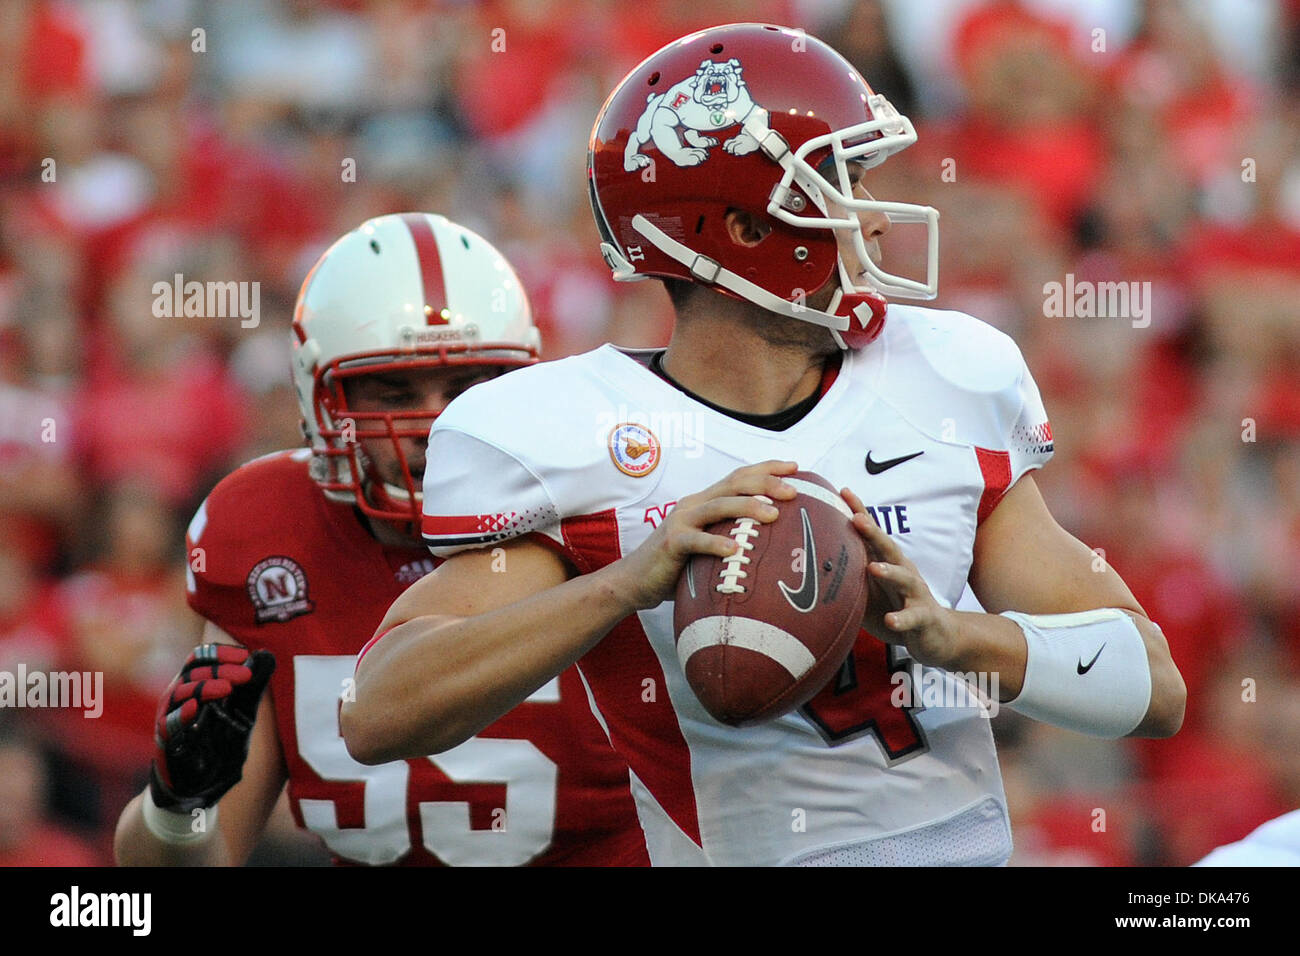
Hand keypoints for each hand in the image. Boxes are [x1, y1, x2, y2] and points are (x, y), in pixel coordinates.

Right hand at [150, 644, 275, 812]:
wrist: (202, 784)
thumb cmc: (219, 742)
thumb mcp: (242, 712)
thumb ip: (252, 686)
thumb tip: (267, 655)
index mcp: (194, 686)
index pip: (200, 659)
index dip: (219, 654)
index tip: (243, 656)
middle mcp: (178, 697)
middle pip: (192, 673)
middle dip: (219, 670)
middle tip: (244, 675)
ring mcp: (170, 719)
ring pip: (179, 693)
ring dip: (203, 688)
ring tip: (226, 688)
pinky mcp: (166, 743)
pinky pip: (168, 725)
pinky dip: (181, 715)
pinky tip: (195, 708)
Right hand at [618, 460, 800, 609]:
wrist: (634, 581)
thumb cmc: (678, 567)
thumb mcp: (708, 546)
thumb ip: (731, 537)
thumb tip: (776, 548)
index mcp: (705, 501)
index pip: (739, 477)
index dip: (767, 468)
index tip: (796, 467)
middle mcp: (694, 504)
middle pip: (734, 484)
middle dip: (766, 483)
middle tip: (793, 491)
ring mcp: (681, 521)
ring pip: (719, 506)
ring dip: (748, 507)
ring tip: (773, 514)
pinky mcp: (671, 543)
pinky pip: (696, 541)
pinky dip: (716, 543)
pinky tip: (734, 550)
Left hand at [842, 488, 960, 668]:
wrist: (936, 634)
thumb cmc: (896, 607)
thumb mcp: (869, 591)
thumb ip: (848, 578)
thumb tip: (808, 567)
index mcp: (888, 563)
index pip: (872, 534)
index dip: (859, 512)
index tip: (842, 492)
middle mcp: (904, 572)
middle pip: (888, 548)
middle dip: (873, 533)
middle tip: (856, 519)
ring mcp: (916, 594)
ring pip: (905, 578)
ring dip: (889, 572)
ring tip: (874, 568)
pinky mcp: (924, 617)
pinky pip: (913, 617)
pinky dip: (902, 618)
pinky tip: (891, 620)